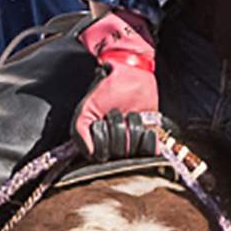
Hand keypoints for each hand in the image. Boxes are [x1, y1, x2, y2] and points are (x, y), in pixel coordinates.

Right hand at [74, 11, 159, 157]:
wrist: (130, 74)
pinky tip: (142, 121)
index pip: (100, 155)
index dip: (101, 139)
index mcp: (99, 142)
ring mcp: (133, 144)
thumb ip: (80, 132)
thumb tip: (90, 153)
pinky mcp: (150, 138)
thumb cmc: (106, 89)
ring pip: (133, 150)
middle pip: (117, 153)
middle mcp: (116, 146)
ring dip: (131, 128)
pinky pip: (149, 150)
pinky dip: (147, 137)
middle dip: (116, 129)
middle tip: (115, 113)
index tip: (100, 122)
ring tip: (128, 115)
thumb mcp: (85, 108)